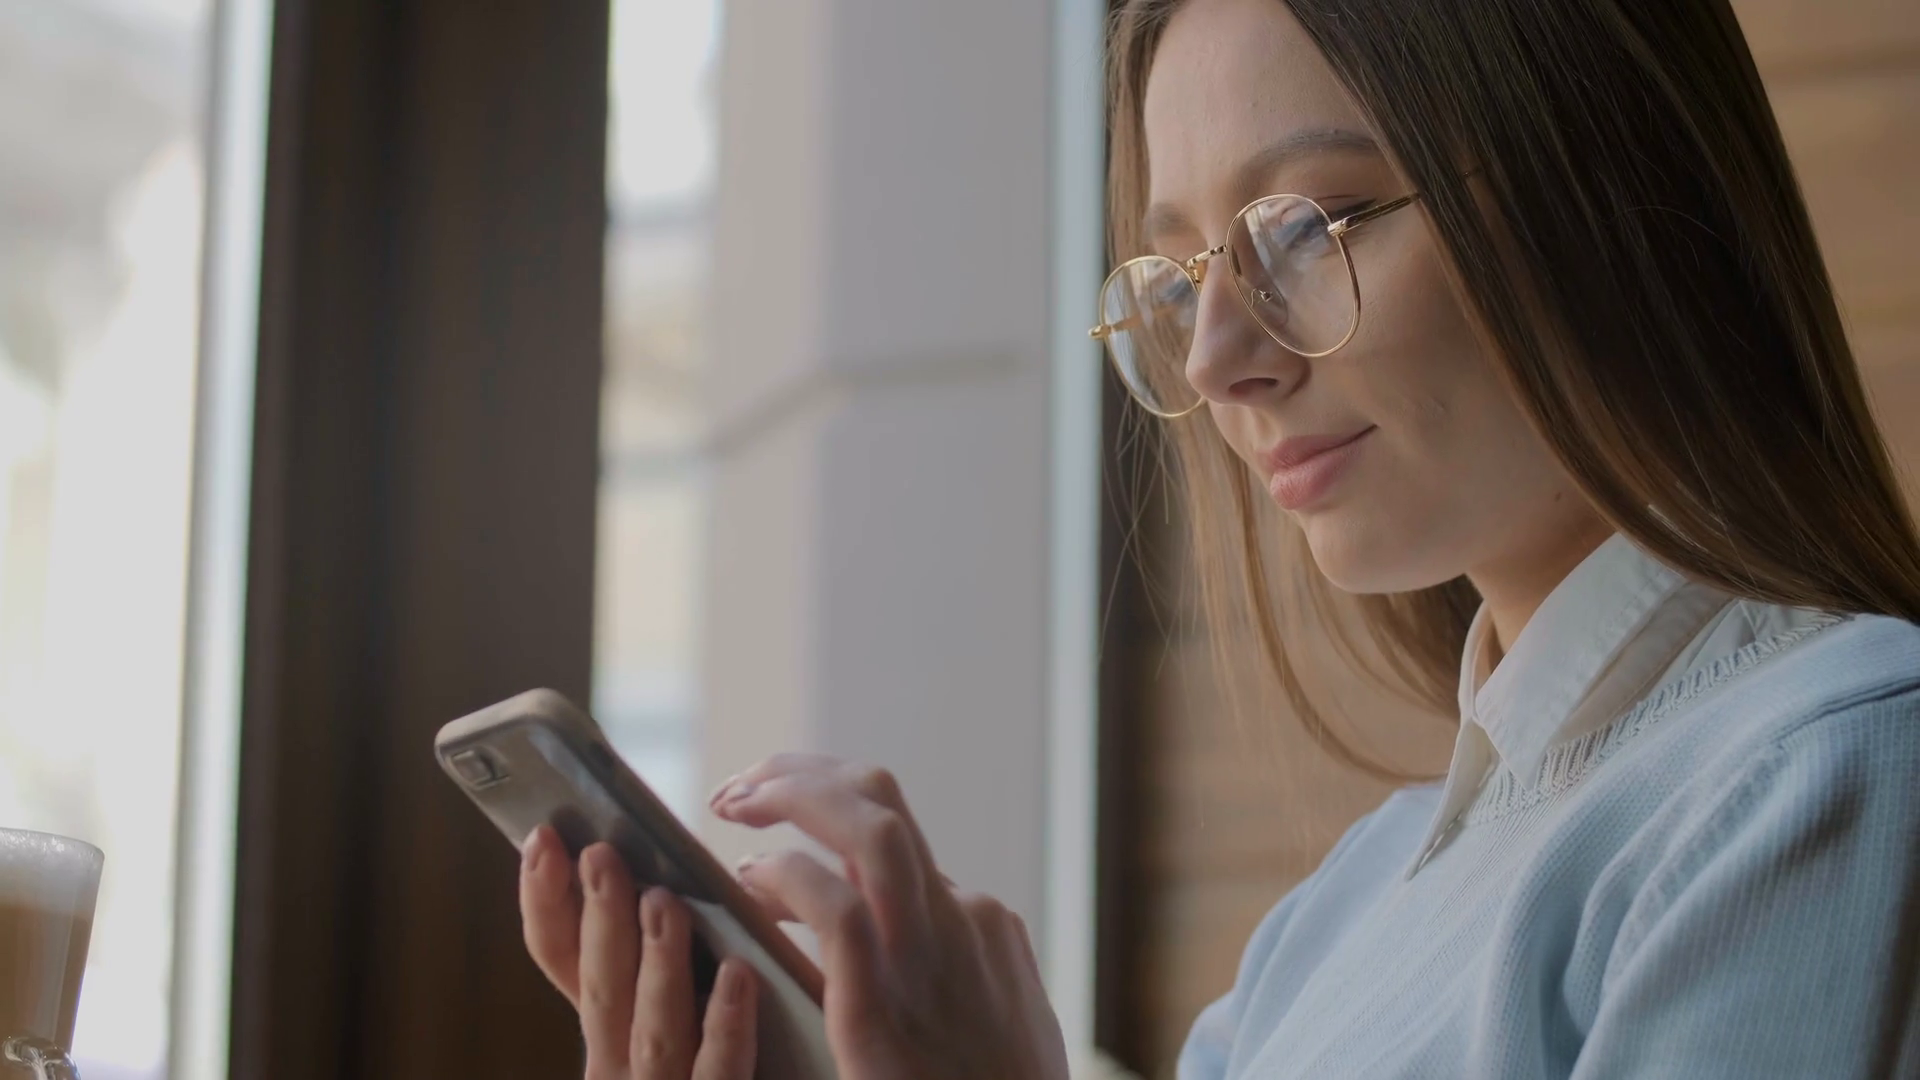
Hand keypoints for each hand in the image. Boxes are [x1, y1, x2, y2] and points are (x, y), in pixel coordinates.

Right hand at [520, 829, 759, 1079]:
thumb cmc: (697, 1074)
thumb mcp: (659, 1026)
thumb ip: (647, 972)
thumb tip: (650, 875)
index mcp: (605, 1040)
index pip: (560, 962)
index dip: (546, 901)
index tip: (543, 837)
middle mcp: (618, 1072)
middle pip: (601, 991)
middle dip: (597, 919)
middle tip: (601, 853)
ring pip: (653, 1033)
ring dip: (656, 964)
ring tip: (663, 901)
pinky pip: (718, 1077)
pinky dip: (724, 1026)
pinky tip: (738, 976)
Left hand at [712, 753, 1067, 1079]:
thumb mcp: (996, 1029)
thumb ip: (951, 977)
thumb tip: (898, 946)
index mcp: (981, 925)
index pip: (897, 836)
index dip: (824, 815)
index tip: (771, 830)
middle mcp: (960, 921)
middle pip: (881, 799)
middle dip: (802, 775)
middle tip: (740, 788)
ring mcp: (931, 959)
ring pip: (869, 827)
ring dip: (791, 796)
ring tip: (732, 802)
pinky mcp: (887, 1010)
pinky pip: (838, 913)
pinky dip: (788, 881)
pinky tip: (748, 886)